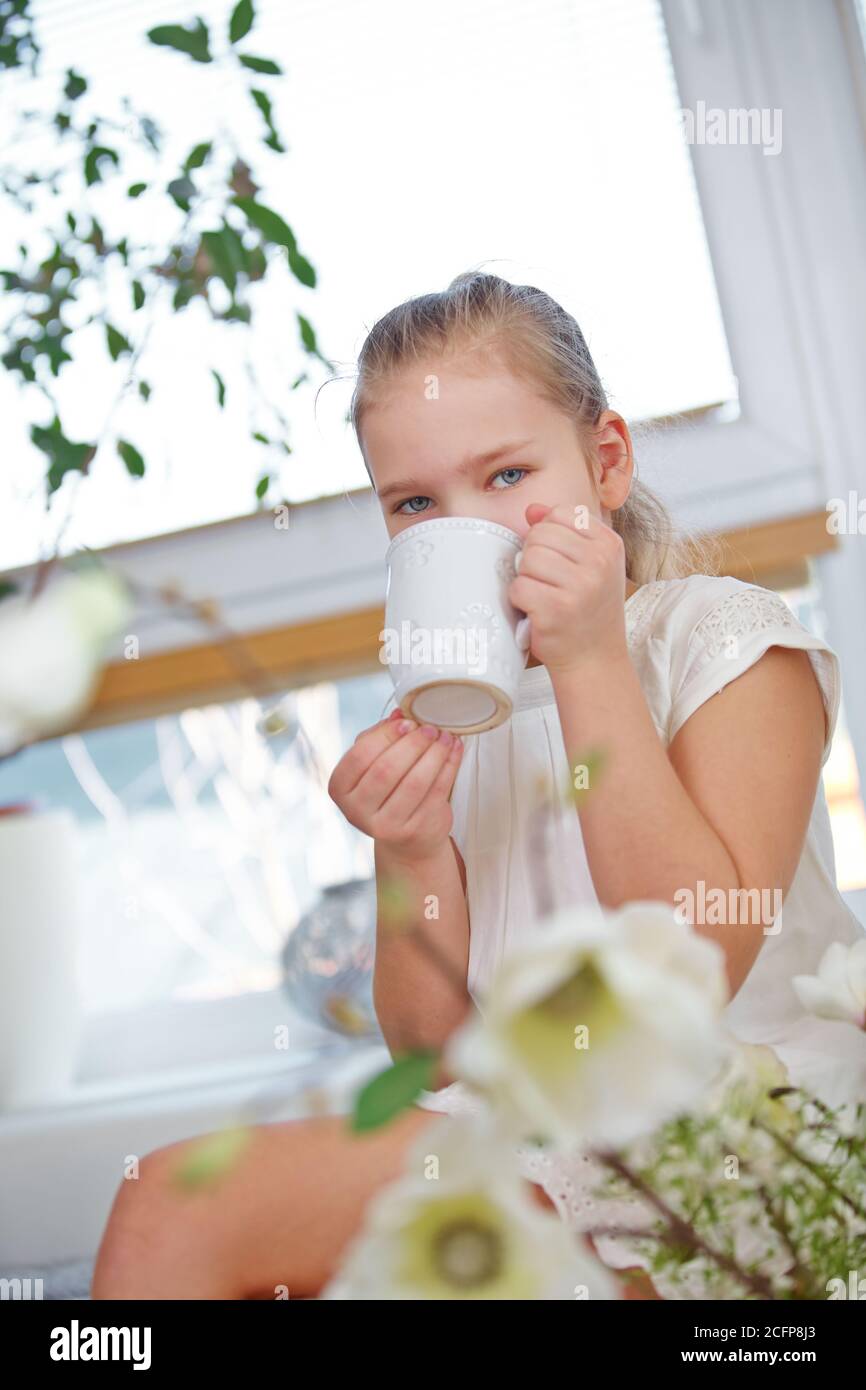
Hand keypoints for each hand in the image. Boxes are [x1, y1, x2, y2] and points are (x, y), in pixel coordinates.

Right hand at [327, 709, 463, 862]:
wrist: (407, 838)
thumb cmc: (388, 790)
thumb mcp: (375, 762)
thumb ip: (380, 736)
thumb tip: (400, 713)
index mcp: (340, 788)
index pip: (360, 755)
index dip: (386, 735)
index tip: (408, 722)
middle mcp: (356, 811)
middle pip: (386, 769)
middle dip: (413, 744)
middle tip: (431, 728)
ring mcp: (384, 826)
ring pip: (414, 782)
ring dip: (434, 754)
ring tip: (446, 738)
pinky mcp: (413, 831)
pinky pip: (435, 793)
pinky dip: (449, 767)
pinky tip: (454, 751)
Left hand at [508, 502, 628, 674]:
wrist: (594, 658)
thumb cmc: (588, 609)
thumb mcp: (589, 564)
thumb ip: (563, 532)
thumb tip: (532, 509)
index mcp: (609, 544)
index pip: (560, 513)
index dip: (548, 535)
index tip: (558, 559)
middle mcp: (599, 562)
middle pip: (539, 534)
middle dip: (535, 557)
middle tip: (549, 582)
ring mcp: (579, 586)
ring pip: (527, 559)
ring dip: (527, 579)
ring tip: (544, 595)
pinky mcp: (555, 609)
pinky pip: (518, 587)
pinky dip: (520, 600)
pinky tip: (536, 611)